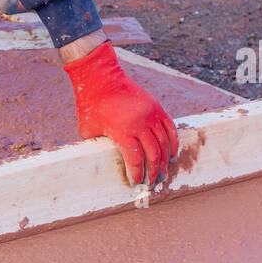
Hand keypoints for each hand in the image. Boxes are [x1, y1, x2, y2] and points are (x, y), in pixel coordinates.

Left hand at [63, 41, 179, 185]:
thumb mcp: (88, 131)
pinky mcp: (157, 108)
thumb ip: (100, 146)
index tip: (136, 183)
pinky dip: (173, 143)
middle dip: (154, 171)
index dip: (138, 174)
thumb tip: (106, 160)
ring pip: (165, 143)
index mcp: (123, 131)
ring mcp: (151, 114)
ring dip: (165, 160)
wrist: (101, 78)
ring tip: (162, 172)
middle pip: (154, 154)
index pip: (136, 160)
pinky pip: (170, 129)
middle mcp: (140, 123)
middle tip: (152, 183)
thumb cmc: (91, 106)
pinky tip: (171, 154)